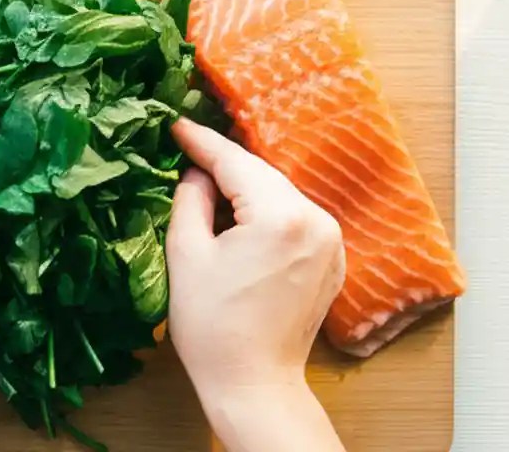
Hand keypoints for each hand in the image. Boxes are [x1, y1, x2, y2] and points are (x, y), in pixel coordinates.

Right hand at [166, 119, 345, 451]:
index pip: (236, 162)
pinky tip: (238, 217)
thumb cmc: (212, 326)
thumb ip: (191, 200)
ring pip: (278, 195)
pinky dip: (265, 212)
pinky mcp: (332, 260)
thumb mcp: (186, 254)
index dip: (202, 141)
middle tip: (186, 149)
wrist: (253, 383)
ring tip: (207, 184)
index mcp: (280, 216)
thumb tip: (196, 172)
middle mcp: (316, 221)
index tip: (176, 125)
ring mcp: (331, 242)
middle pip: (262, 175)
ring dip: (245, 188)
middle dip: (224, 164)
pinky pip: (293, 219)